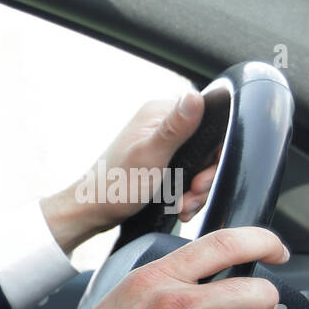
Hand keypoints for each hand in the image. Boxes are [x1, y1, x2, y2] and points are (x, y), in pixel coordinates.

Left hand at [40, 91, 218, 254]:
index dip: (215, 147)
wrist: (92, 211)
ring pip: (199, 163)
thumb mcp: (150, 156)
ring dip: (196, 189)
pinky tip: (179, 205)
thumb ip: (175, 128)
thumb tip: (195, 97)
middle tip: (193, 193)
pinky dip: (186, 192)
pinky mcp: (159, 162)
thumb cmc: (114, 186)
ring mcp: (160, 144)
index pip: (209, 116)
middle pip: (206, 145)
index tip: (205, 171)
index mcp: (159, 113)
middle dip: (205, 175)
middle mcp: (161, 124)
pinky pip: (186, 174)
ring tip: (183, 204)